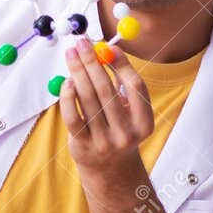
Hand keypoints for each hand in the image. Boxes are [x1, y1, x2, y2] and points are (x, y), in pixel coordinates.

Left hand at [59, 39, 153, 178]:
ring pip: (87, 99)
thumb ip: (121, 84)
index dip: (122, 64)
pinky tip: (68, 81)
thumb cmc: (119, 129)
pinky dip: (68, 96)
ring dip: (77, 72)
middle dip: (92, 62)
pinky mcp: (83, 146)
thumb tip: (106, 50)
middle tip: (82, 42)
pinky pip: (72, 115)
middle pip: (107, 90)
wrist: (109, 169)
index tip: (107, 46)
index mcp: (144, 123)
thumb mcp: (129, 112)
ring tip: (72, 55)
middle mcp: (126, 134)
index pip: (135, 87)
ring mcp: (104, 142)